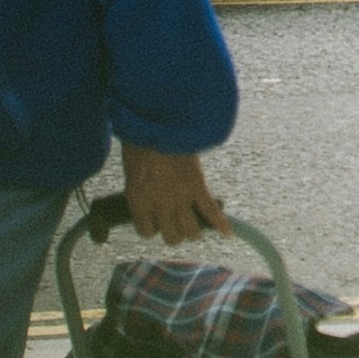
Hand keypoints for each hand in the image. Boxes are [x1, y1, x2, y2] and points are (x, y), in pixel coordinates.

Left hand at [112, 144, 229, 244]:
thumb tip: (148, 195)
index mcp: (138, 200)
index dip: (152, 228)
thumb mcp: (132, 168)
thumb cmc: (141, 140)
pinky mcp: (198, 187)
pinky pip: (211, 212)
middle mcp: (159, 205)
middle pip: (172, 236)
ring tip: (195, 226)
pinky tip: (227, 233)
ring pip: (191, 231)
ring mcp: (180, 197)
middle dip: (174, 232)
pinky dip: (221, 224)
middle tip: (176, 224)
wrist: (159, 121)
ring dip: (193, 231)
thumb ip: (140, 188)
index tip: (155, 221)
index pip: (147, 232)